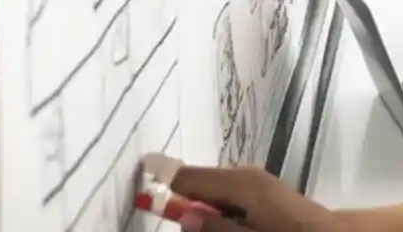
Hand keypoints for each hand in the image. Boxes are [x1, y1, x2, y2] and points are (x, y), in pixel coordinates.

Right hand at [164, 161, 333, 230]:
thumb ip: (215, 228)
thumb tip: (185, 216)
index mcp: (240, 182)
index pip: (188, 176)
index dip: (161, 180)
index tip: (140, 184)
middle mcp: (245, 176)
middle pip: (198, 186)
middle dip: (187, 208)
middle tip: (189, 227)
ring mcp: (255, 183)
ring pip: (213, 197)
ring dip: (207, 215)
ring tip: (221, 228)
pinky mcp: (262, 194)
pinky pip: (229, 201)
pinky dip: (222, 215)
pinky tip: (232, 226)